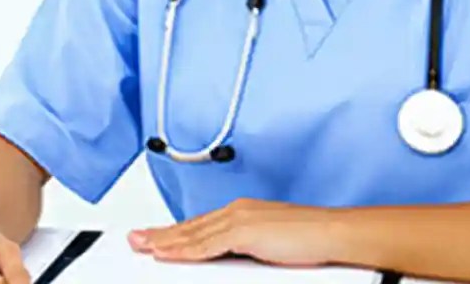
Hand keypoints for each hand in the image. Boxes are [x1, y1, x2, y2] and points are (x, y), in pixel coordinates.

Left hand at [127, 198, 344, 266]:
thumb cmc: (312, 237)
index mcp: (243, 212)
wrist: (334, 232)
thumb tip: (232, 259)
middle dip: (160, 234)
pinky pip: (205, 245)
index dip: (175, 232)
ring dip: (163, 241)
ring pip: (192, 234)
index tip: (156, 238)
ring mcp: (239, 219)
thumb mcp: (271, 243)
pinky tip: (166, 254)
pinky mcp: (244, 231)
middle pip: (190, 226)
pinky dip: (183, 250)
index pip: (200, 224)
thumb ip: (248, 247)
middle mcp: (236, 210)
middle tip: (135, 239)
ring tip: (141, 246)